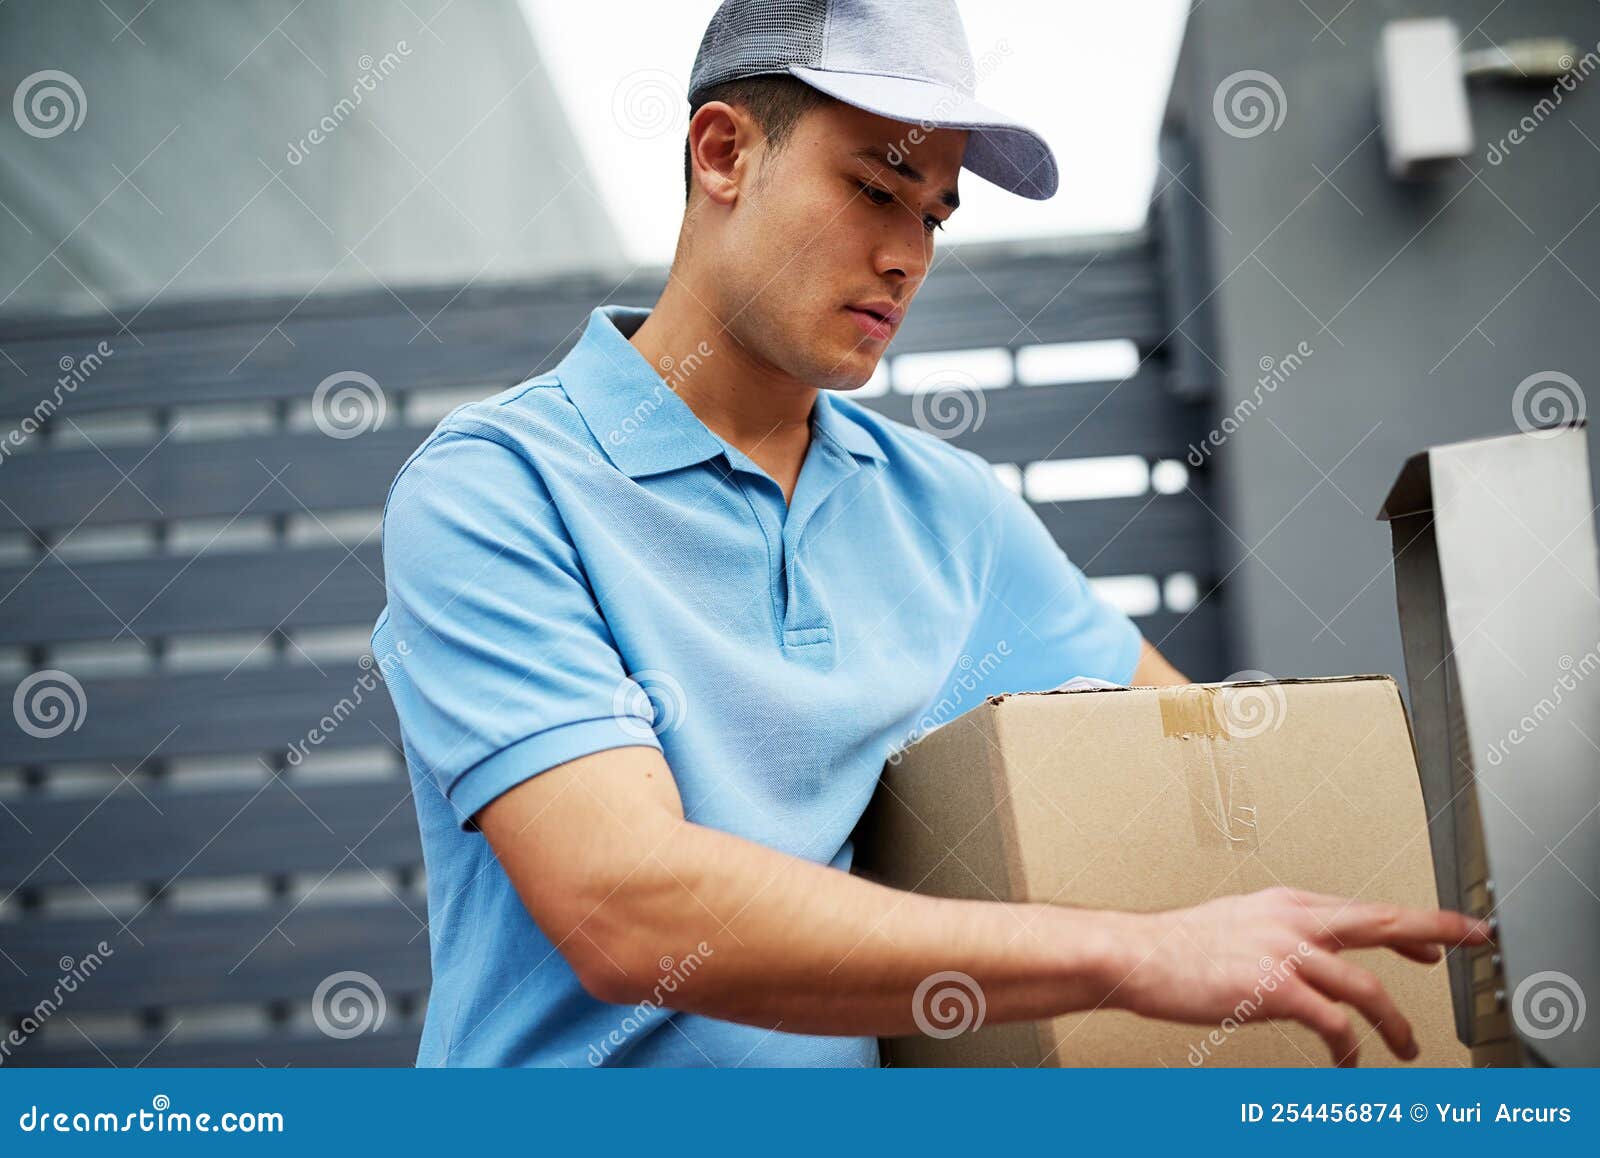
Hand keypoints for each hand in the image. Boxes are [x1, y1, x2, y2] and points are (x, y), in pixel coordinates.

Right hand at [1102, 886, 1492, 1065]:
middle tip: (1475, 938)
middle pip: (1381, 920)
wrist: (1136, 955)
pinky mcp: (1275, 988)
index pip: (1362, 908)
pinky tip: (1349, 1063)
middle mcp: (1292, 920)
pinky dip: (1349, 1048)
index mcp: (1285, 903)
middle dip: (1436, 929)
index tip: (1439, 935)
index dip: (1409, 921)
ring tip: (1411, 1048)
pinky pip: (1333, 1024)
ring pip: (1367, 985)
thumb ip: (1275, 931)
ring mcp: (1285, 952)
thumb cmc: (1176, 946)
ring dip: (1398, 1022)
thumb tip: (1303, 950)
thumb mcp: (1237, 921)